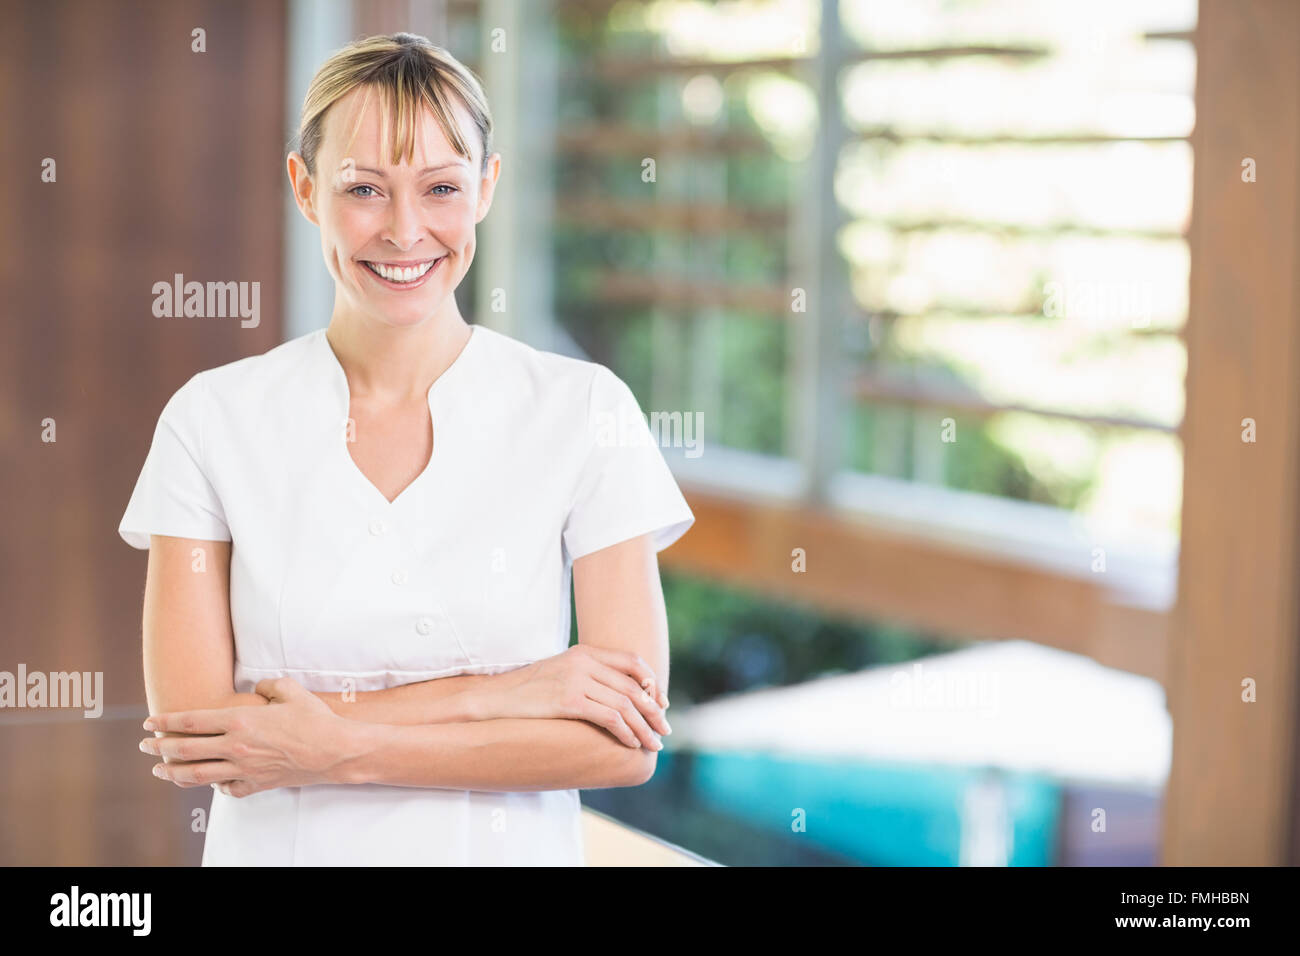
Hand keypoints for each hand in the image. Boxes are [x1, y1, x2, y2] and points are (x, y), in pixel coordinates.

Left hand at [139, 677, 359, 796]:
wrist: (334, 751)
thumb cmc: (315, 719)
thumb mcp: (291, 690)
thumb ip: (268, 684)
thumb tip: (256, 687)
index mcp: (240, 720)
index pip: (190, 722)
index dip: (165, 722)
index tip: (148, 723)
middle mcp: (236, 747)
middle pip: (185, 750)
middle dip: (159, 747)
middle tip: (144, 746)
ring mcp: (244, 769)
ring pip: (196, 775)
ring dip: (172, 773)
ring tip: (159, 770)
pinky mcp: (256, 785)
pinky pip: (226, 788)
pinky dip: (214, 785)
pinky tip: (209, 781)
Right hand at [487, 645, 670, 749]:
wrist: (496, 698)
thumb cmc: (530, 690)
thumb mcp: (563, 672)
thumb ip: (590, 676)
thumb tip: (620, 695)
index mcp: (585, 652)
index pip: (632, 662)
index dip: (652, 683)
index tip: (662, 703)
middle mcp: (584, 662)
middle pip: (633, 686)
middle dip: (654, 711)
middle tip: (665, 730)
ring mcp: (576, 680)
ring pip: (625, 704)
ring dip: (644, 727)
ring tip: (653, 744)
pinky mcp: (568, 701)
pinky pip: (609, 717)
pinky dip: (626, 732)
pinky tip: (631, 743)